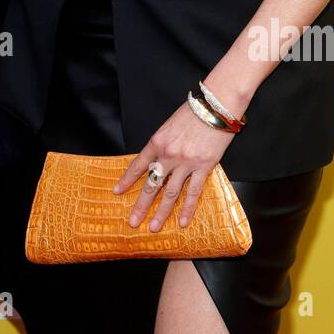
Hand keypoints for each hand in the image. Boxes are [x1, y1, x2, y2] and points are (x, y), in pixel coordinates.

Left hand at [113, 101, 236, 230]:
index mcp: (157, 141)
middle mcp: (168, 154)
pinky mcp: (203, 166)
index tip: (117, 192)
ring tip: (154, 227)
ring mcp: (186, 162)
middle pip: (151, 184)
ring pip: (170, 193)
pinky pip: (193, 192)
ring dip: (161, 212)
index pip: (138, 165)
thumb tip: (155, 161)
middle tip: (132, 221)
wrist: (215, 106)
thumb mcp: (169, 125)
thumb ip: (162, 143)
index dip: (127, 180)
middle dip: (141, 205)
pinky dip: (187, 209)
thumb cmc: (193, 112)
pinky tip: (182, 222)